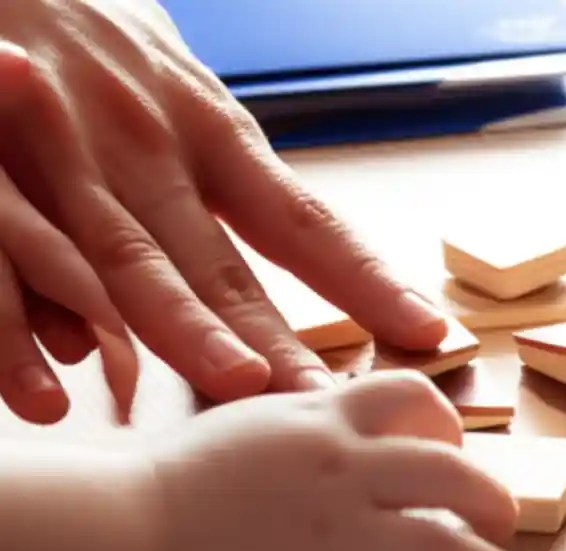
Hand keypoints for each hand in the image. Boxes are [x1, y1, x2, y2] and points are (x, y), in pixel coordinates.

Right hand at [0, 1, 446, 424]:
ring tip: (236, 386)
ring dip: (185, 328)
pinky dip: (21, 328)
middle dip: (274, 334)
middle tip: (324, 393)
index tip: (426, 331)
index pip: (304, 223)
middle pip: (219, 262)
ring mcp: (66, 155)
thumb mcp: (182, 94)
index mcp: (212, 131)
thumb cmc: (107, 43)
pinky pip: (5, 256)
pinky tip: (51, 388)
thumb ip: (214, 187)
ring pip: (129, 258)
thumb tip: (240, 297)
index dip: (366, 282)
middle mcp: (151, 146)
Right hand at [142, 371, 533, 550]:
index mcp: (324, 424)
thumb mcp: (252, 423)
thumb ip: (313, 425)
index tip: (459, 446)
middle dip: (496, 500)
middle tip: (512, 522)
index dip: (447, 421)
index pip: (412, 398)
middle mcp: (343, 475)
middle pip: (451, 476)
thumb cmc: (173, 480)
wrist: (118, 533)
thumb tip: (356, 428)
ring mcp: (335, 542)